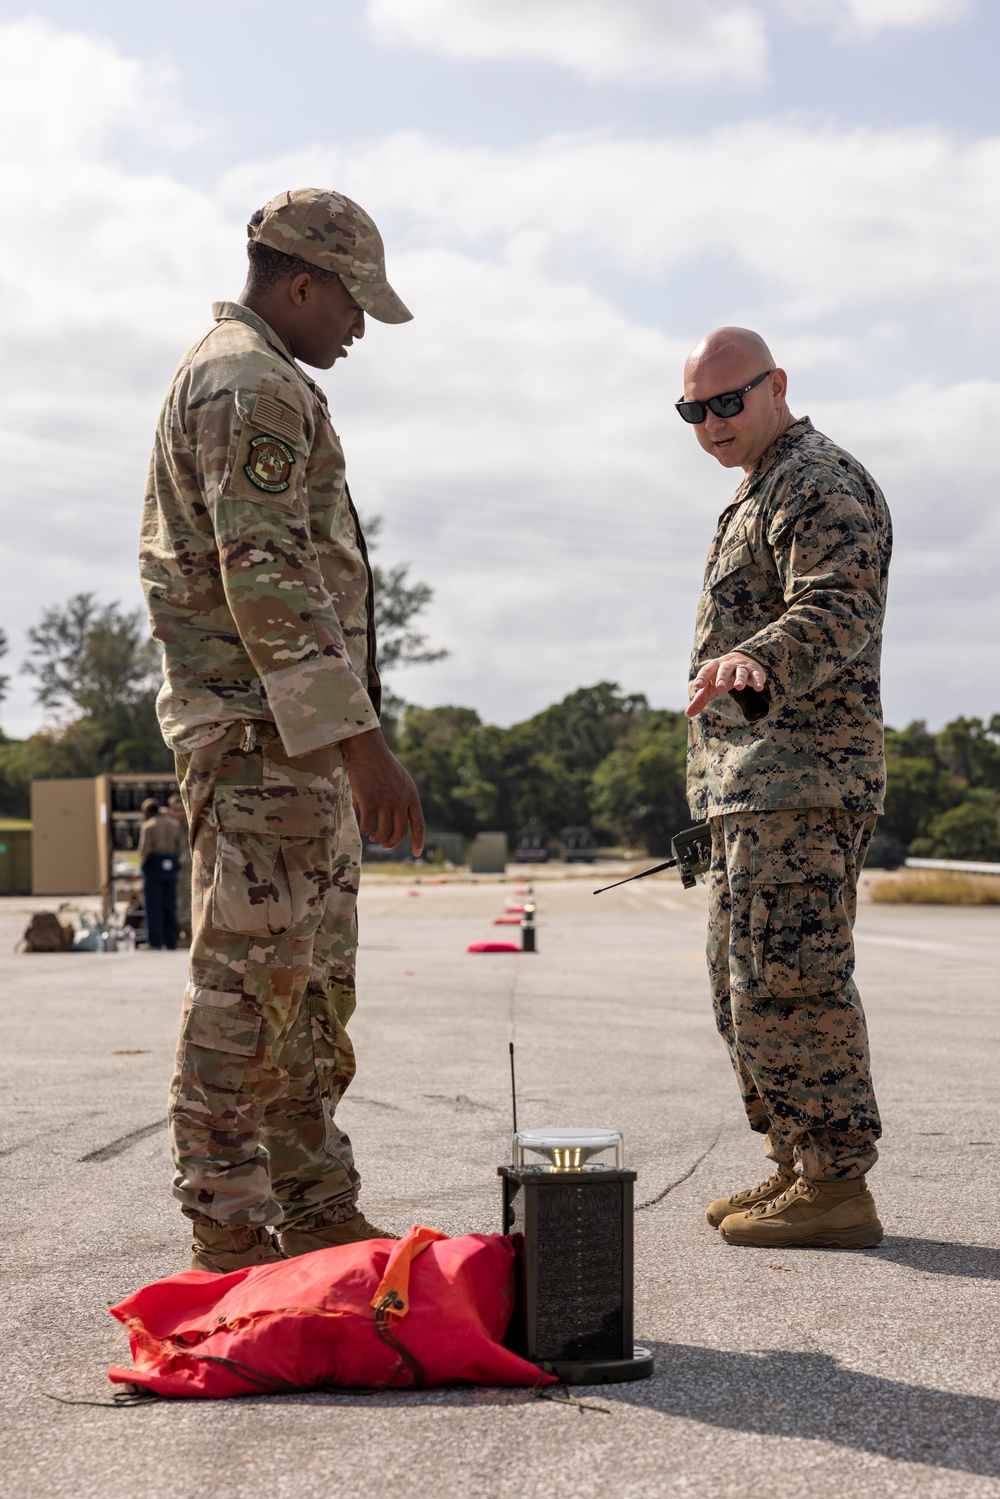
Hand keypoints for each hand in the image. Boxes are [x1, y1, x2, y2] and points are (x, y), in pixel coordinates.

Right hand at [343, 728, 424, 853]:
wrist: (369, 750)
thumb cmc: (383, 764)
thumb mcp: (401, 780)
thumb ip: (403, 799)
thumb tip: (398, 820)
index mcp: (412, 796)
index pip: (418, 824)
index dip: (418, 841)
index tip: (416, 853)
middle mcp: (401, 801)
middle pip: (399, 833)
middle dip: (392, 842)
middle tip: (384, 845)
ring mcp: (385, 802)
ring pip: (383, 832)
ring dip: (377, 837)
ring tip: (373, 836)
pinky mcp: (369, 802)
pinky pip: (367, 825)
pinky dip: (365, 829)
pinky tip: (363, 827)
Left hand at [686, 651, 766, 717]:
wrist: (743, 659)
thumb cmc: (722, 676)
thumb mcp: (711, 686)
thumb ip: (700, 699)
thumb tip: (688, 714)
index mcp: (715, 667)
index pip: (707, 670)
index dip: (702, 677)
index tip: (697, 685)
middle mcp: (728, 666)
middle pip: (725, 670)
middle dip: (722, 677)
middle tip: (719, 687)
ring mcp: (741, 667)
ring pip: (741, 671)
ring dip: (740, 678)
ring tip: (739, 687)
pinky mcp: (754, 671)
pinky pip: (756, 675)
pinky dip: (757, 680)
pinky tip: (758, 688)